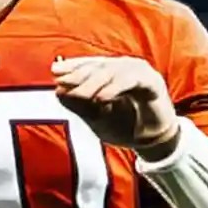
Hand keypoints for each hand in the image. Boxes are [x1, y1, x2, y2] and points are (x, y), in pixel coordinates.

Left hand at [52, 55, 179, 158]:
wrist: (152, 143)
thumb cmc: (124, 126)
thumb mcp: (96, 119)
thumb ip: (79, 106)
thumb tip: (58, 92)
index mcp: (110, 72)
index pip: (89, 65)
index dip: (72, 66)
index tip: (55, 71)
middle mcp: (123, 68)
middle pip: (98, 66)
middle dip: (78, 75)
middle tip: (62, 82)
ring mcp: (139, 72)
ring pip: (113, 72)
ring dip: (94, 83)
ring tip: (79, 94)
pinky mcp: (152, 82)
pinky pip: (132, 81)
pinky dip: (115, 88)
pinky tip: (102, 98)